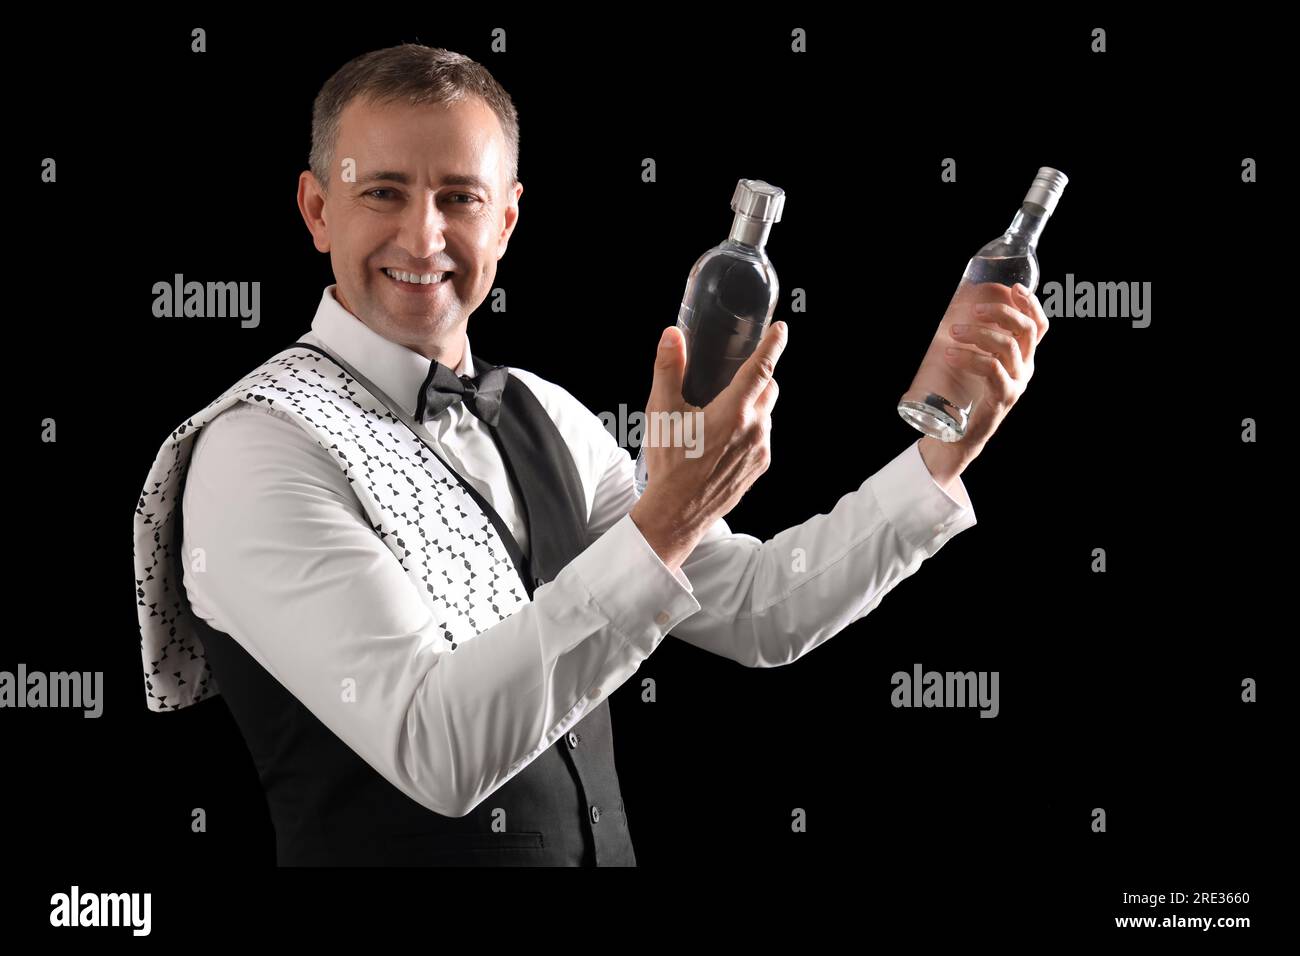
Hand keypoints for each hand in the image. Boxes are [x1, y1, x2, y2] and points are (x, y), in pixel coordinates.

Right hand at [630, 321, 787, 571]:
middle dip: (757, 379)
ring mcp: (760, 451)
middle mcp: (754, 429)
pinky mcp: (759, 468)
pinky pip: (761, 440)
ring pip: (764, 416)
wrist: (677, 513)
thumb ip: (668, 369)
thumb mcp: (662, 412)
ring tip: (719, 418)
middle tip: (733, 380)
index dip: (773, 345)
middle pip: (769, 390)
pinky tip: (722, 442)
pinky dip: (748, 432)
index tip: (781, 330)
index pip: (762, 368)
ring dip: (750, 409)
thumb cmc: (669, 464)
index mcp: (733, 411)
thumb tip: (671, 336)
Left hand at [943, 282, 1049, 453]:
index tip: (1014, 289)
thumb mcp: (974, 360)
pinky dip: (971, 357)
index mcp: (1023, 356)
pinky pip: (993, 369)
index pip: (1038, 326)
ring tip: (953, 331)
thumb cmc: (963, 393)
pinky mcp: (1004, 397)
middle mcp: (1025, 367)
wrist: (958, 435)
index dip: (1032, 304)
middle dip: (1002, 313)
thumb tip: (957, 306)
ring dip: (979, 334)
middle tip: (973, 310)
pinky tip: (951, 353)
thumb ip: (974, 338)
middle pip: (1027, 330)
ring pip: (1008, 347)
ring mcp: (1017, 383)